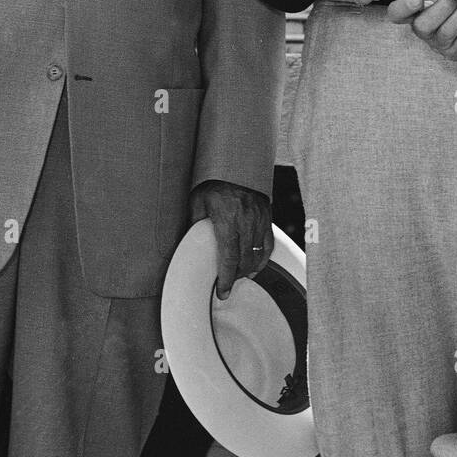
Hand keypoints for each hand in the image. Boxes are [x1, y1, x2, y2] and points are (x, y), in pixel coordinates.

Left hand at [190, 180, 272, 297]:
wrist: (236, 163)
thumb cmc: (213, 182)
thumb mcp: (197, 202)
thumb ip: (195, 224)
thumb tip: (188, 243)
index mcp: (227, 220)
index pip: (229, 258)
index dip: (226, 279)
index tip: (223, 292)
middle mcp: (246, 221)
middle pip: (244, 260)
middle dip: (236, 277)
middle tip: (227, 286)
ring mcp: (259, 219)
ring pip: (257, 254)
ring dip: (249, 269)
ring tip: (240, 276)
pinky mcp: (267, 216)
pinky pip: (268, 243)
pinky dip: (263, 258)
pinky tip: (256, 266)